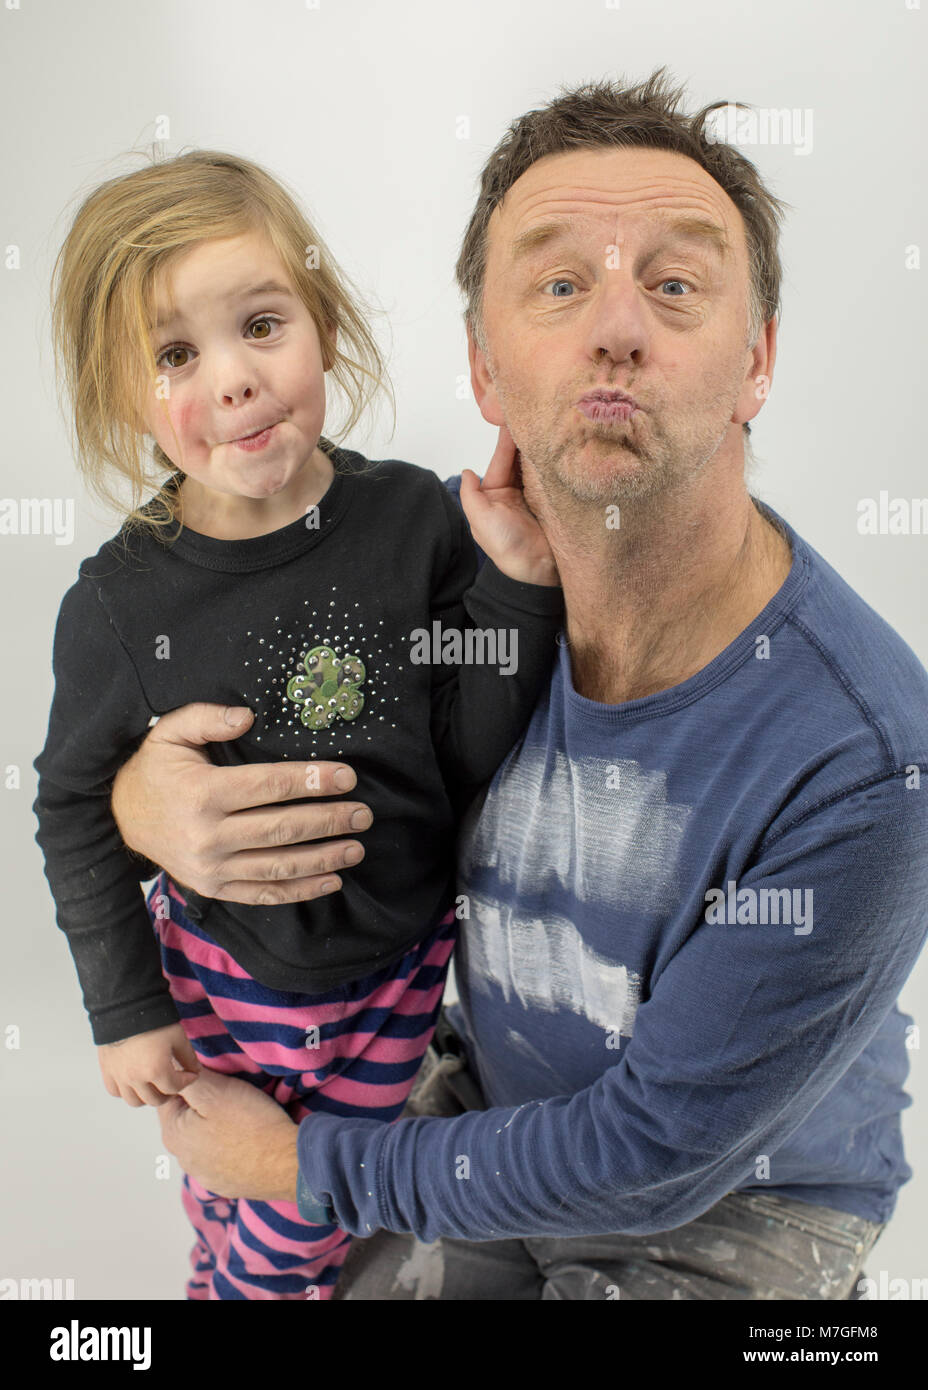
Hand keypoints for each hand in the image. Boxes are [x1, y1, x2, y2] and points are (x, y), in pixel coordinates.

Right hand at [98, 1022, 199, 1106]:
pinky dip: (125, 1091)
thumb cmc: (154, 1020)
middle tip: (173, 1082)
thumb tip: (195, 1071)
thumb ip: (188, 1057)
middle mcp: (136, 1078)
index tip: (191, 1074)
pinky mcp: (107, 1070)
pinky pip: (115, 1091)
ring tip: (154, 1085)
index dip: (187, 1081)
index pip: (175, 1087)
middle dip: (169, 1092)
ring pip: (135, 1101)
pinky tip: (134, 1081)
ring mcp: (119, 1076)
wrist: (125, 1006)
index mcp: (156, 1070)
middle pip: (156, 1100)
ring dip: (147, 1096)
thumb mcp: (178, 1037)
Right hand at [110, 703, 373, 905]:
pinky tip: (332, 880)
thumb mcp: (170, 732)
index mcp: (203, 793)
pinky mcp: (215, 889)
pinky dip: (300, 891)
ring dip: (323, 858)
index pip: (270, 787)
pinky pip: (264, 894)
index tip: (347, 777)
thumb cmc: (156, 770)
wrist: (122, 818)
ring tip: (356, 847)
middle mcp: (208, 835)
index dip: (311, 781)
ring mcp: (212, 868)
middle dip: (328, 821)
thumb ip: (207, 717)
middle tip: (363, 814)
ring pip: (279, 866)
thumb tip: (248, 716)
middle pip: (282, 829)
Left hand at [158, 1070, 300, 1202]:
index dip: (191, 1082)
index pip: (169, 1096)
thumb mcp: (216, 1090)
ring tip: (240, 1117)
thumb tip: (172, 1067)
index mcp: (173, 1134)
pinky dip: (227, 1146)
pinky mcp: (223, 1184)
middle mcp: (182, 1159)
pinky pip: (219, 1157)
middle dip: (201, 1105)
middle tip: (229, 1096)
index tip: (214, 1079)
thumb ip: (187, 1079)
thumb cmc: (250, 1123)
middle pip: (185, 1119)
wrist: (285, 1163)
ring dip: (213, 1127)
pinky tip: (245, 1139)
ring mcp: (203, 1175)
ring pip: (201, 1139)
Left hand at [459, 424, 558, 586]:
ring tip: (549, 423)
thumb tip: (466, 472)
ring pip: (539, 464)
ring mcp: (539, 494)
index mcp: (496, 494)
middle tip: (535, 413)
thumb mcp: (480, 520)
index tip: (511, 417)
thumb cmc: (507, 549)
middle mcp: (517, 491)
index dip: (506, 441)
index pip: (501, 461)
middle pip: (521, 459)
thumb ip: (470, 496)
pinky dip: (557, 462)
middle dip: (527, 438)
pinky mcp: (558, 498)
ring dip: (542, 447)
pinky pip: (556, 475)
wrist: (539, 571)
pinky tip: (562, 446)